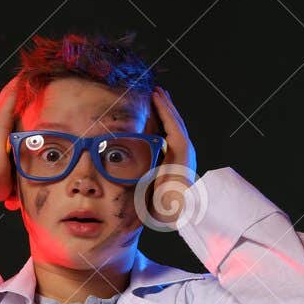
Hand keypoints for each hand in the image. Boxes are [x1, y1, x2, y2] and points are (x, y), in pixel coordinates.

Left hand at [144, 87, 197, 225]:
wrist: (175, 212)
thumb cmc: (159, 205)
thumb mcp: (145, 185)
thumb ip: (139, 174)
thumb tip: (119, 169)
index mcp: (173, 160)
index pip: (167, 135)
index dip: (160, 120)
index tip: (151, 108)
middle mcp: (181, 153)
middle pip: (172, 124)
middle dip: (164, 108)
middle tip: (156, 92)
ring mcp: (184, 151)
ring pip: (174, 121)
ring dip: (165, 104)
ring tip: (156, 91)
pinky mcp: (183, 150)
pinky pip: (173, 124)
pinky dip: (165, 110)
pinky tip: (158, 98)